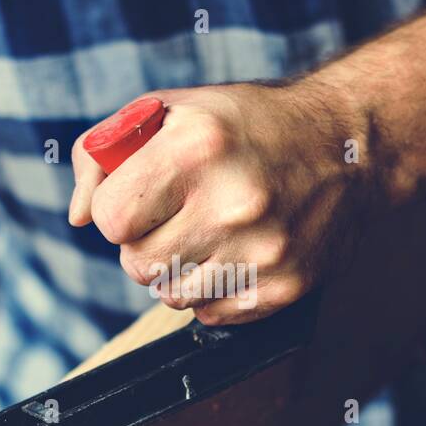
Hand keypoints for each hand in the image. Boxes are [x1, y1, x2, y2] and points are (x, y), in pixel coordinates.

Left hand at [70, 80, 376, 324]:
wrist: (349, 148)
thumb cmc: (245, 126)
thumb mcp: (169, 112)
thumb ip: (103, 154)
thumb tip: (75, 218)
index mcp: (199, 148)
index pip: (109, 218)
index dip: (115, 209)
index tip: (138, 195)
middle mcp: (234, 202)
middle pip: (136, 265)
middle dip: (142, 243)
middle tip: (173, 216)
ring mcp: (264, 252)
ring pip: (169, 295)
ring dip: (175, 270)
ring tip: (208, 232)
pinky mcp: (284, 289)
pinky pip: (210, 313)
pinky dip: (211, 290)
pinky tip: (235, 253)